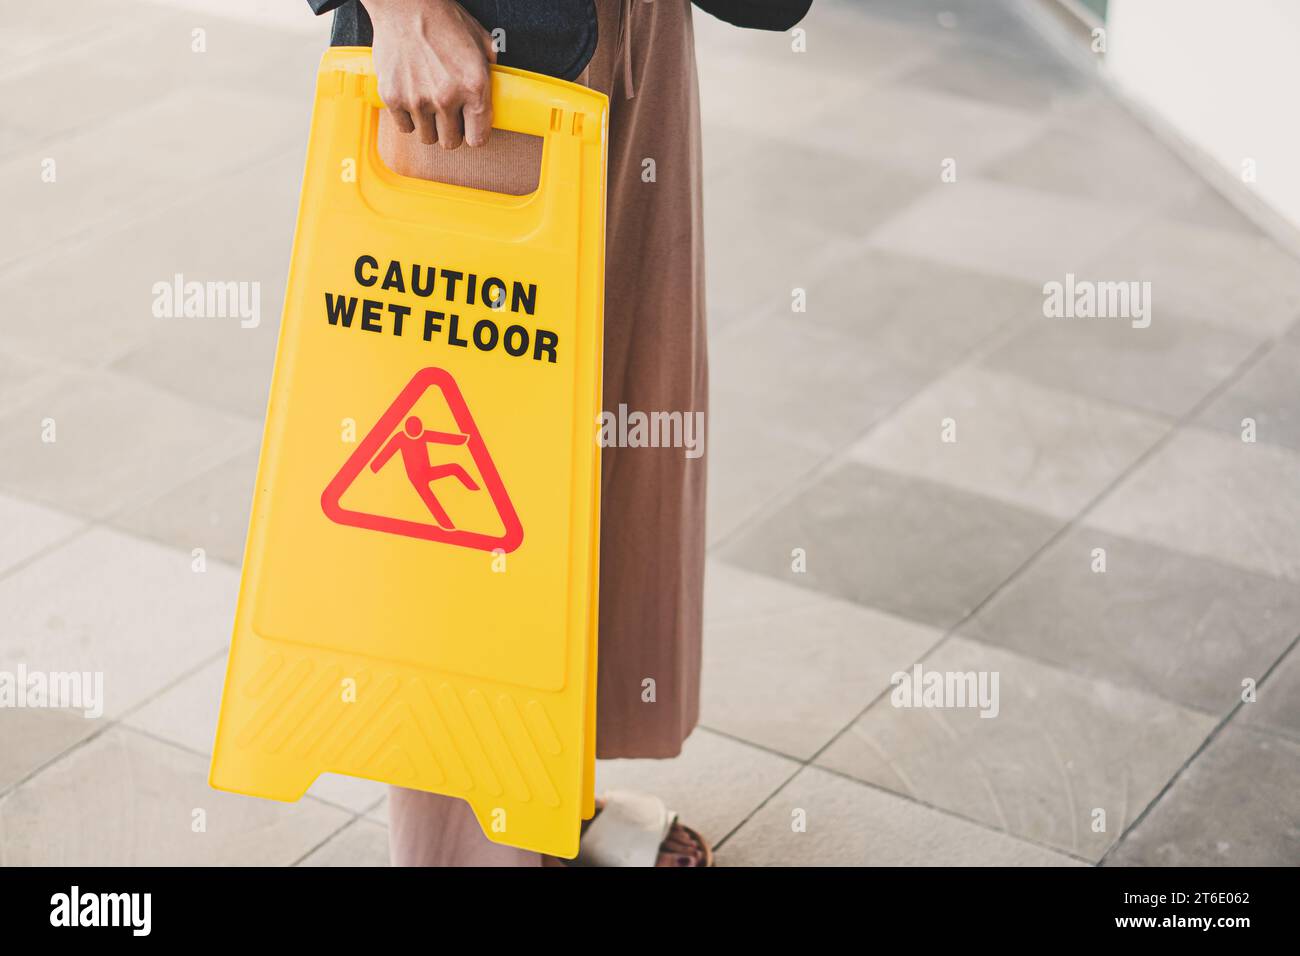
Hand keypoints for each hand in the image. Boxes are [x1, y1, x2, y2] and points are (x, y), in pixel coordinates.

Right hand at [365, 0, 495, 147]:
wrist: (404, 4)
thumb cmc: (443, 19)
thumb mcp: (481, 40)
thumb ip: (492, 67)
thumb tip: (498, 84)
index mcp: (474, 87)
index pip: (478, 138)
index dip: (475, 134)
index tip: (470, 128)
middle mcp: (446, 98)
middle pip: (450, 142)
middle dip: (451, 130)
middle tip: (448, 114)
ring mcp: (417, 100)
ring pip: (427, 137)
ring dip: (429, 125)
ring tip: (429, 104)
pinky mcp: (393, 97)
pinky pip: (404, 127)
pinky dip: (408, 117)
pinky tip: (412, 99)